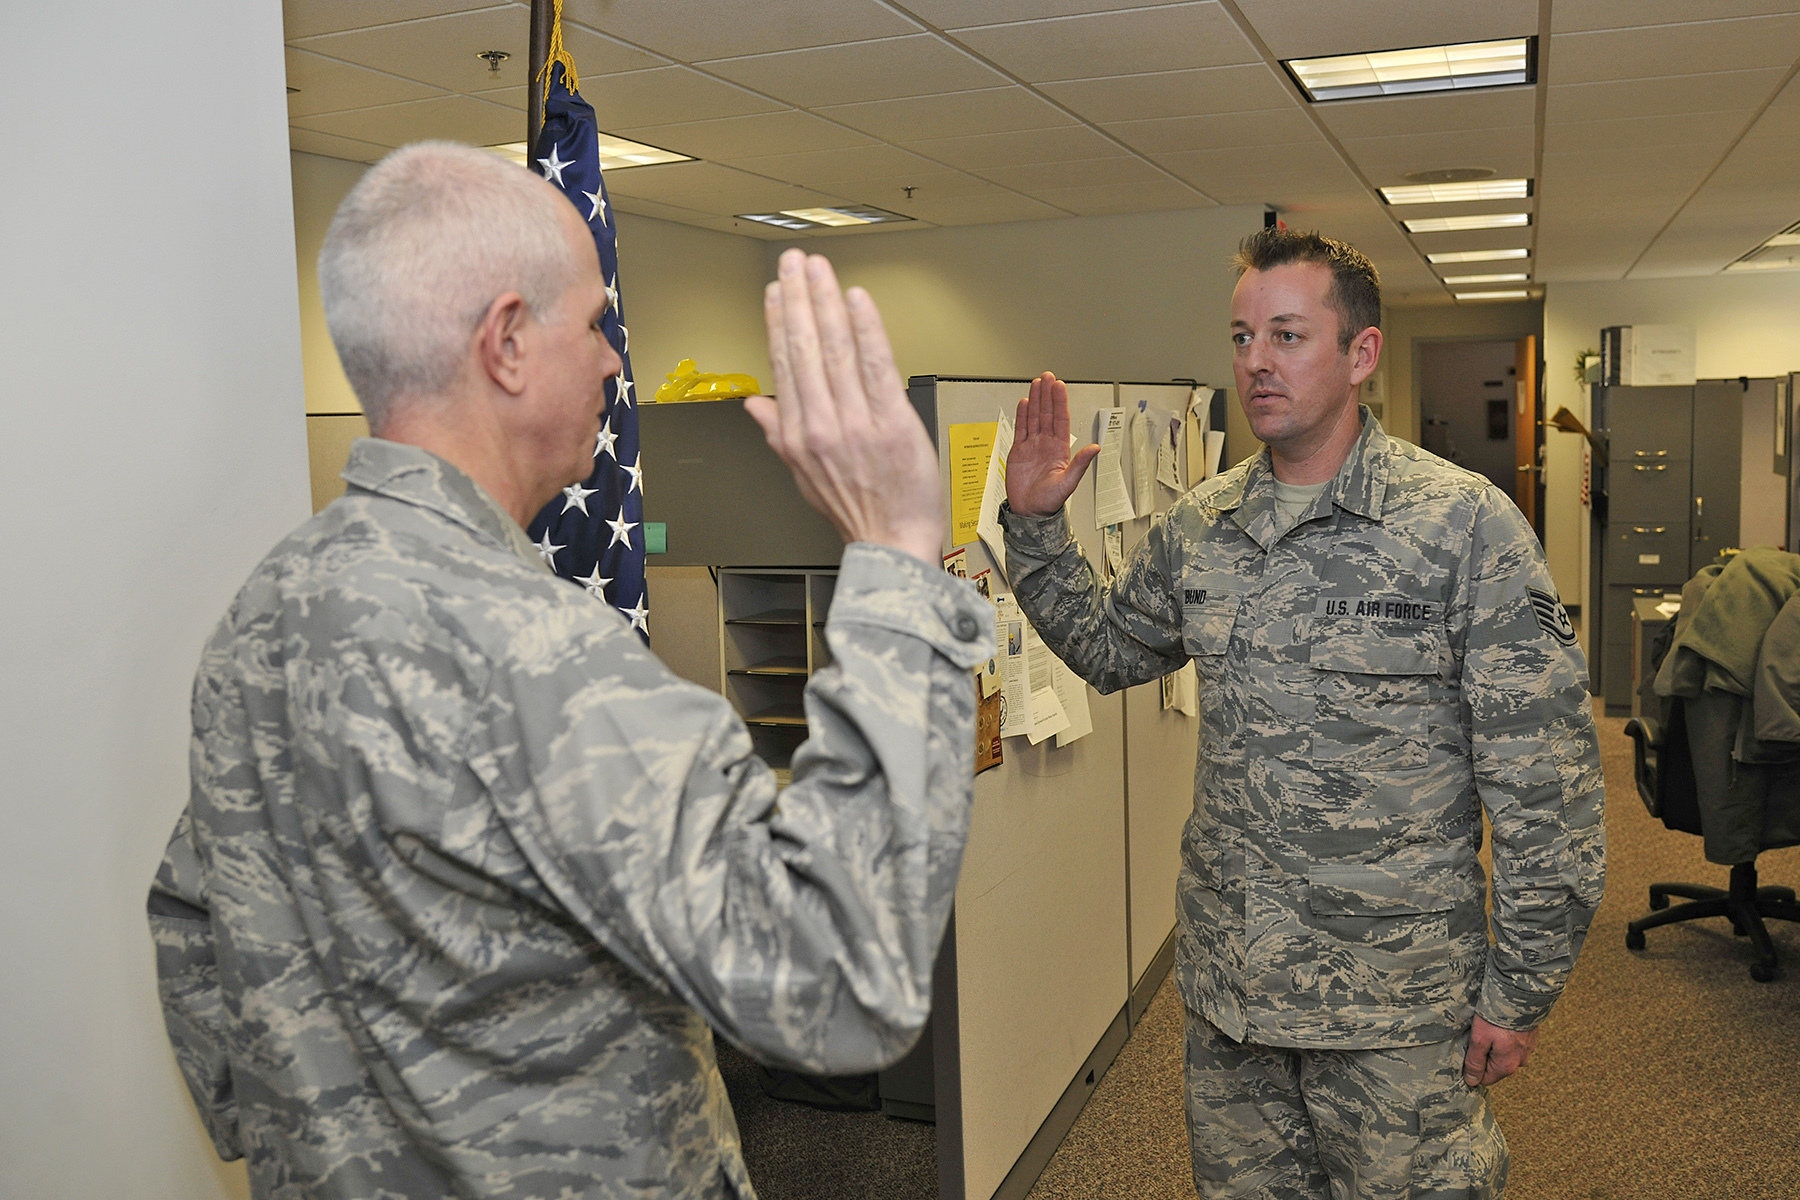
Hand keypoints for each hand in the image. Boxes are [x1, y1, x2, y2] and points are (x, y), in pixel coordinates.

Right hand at [745, 249, 943, 564]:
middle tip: (793, 262)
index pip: (783, 365)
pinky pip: (875, 366)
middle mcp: (820, 424)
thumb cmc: (854, 510)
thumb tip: (754, 405)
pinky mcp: (891, 421)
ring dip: (825, 302)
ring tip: (818, 269)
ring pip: (835, 350)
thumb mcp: (802, 476)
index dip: (778, 323)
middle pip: (804, 349)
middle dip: (798, 298)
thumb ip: (777, 434)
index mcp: (796, 435)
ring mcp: (856, 422)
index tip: (775, 291)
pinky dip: (865, 329)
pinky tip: (856, 299)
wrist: (892, 541)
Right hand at [1006, 372, 1100, 517]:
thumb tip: (1096, 448)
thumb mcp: (1068, 483)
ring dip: (1036, 400)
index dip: (1060, 402)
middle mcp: (1047, 444)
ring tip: (1036, 383)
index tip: (1059, 386)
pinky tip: (1025, 402)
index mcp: (1060, 449)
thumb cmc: (1049, 501)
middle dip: (1048, 395)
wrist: (1029, 512)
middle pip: (1048, 413)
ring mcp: (1033, 446)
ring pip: (1035, 417)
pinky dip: (1022, 415)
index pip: (1061, 419)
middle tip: (1048, 377)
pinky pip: (1021, 429)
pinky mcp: (1019, 451)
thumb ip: (1080, 464)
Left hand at [1463, 1015, 1538, 1086]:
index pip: (1485, 1079)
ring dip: (1495, 1044)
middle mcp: (1520, 1062)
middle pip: (1495, 1066)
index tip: (1467, 1051)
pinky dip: (1505, 1036)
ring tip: (1488, 1028)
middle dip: (1484, 1054)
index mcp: (1506, 1066)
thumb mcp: (1479, 1040)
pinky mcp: (1530, 1037)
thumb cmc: (1497, 1018)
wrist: (1521, 996)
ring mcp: (1527, 1050)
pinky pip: (1513, 1043)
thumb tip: (1472, 1082)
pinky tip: (1500, 1024)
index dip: (1473, 1068)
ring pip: (1504, 1053)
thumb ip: (1475, 1062)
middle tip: (1477, 1036)